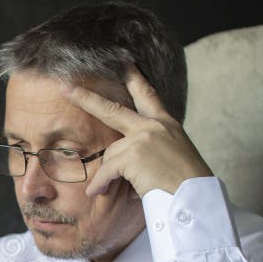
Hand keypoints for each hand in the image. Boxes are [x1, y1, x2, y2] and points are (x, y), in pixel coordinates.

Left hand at [61, 64, 212, 197]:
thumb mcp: (172, 158)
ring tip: (111, 191)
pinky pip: (107, 171)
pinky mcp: (134, 154)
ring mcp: (144, 138)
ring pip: (110, 154)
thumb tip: (122, 166)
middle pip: (112, 109)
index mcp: (166, 124)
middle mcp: (154, 126)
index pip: (148, 96)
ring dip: (108, 175)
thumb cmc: (185, 184)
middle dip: (85, 98)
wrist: (197, 198)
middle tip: (66, 89)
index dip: (135, 78)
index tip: (126, 62)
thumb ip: (150, 151)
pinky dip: (101, 184)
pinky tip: (98, 193)